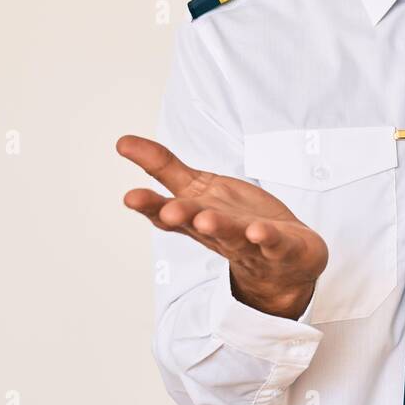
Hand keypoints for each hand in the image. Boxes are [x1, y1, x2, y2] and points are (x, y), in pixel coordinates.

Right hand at [116, 135, 327, 318]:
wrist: (283, 264)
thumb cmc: (235, 221)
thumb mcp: (197, 190)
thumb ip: (163, 167)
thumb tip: (121, 141)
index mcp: (196, 216)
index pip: (168, 212)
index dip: (150, 205)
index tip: (130, 197)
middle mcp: (218, 231)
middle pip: (198, 223)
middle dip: (183, 216)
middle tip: (168, 211)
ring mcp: (250, 241)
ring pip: (233, 234)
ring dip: (220, 227)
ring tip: (206, 220)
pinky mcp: (281, 246)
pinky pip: (274, 242)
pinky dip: (266, 237)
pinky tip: (258, 231)